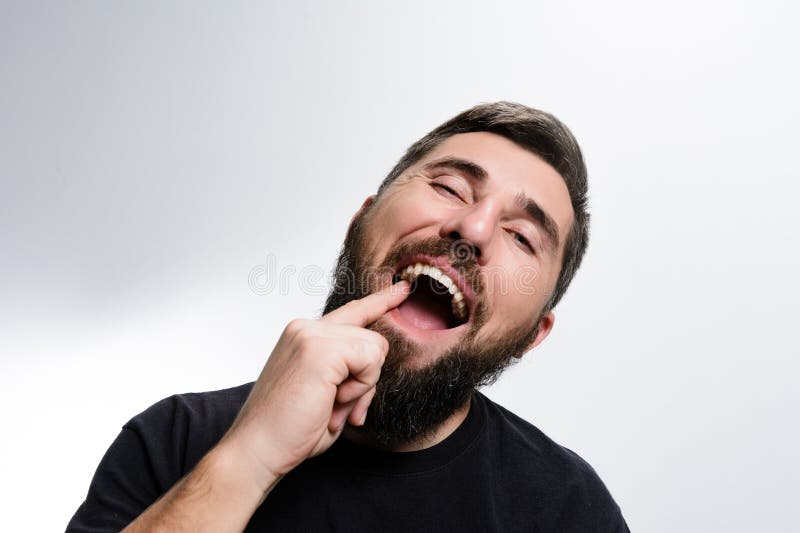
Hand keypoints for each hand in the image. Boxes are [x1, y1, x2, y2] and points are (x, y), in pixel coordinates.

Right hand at [221, 281, 409, 488]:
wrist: (259, 448)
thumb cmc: (290, 429)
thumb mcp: (327, 391)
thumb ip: (348, 368)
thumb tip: (376, 359)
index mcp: (304, 335)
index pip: (352, 311)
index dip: (380, 300)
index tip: (402, 288)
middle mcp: (306, 328)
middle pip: (372, 338)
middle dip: (367, 380)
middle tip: (338, 407)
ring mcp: (311, 335)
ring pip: (375, 348)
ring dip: (362, 386)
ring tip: (330, 405)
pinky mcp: (320, 348)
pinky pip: (370, 360)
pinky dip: (360, 388)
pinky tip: (333, 400)